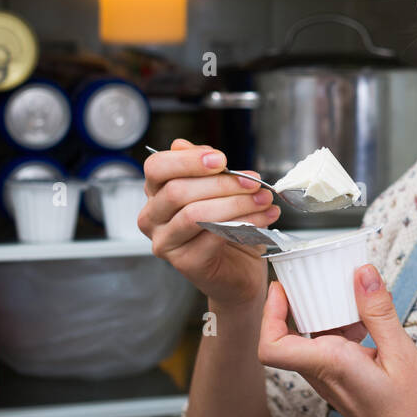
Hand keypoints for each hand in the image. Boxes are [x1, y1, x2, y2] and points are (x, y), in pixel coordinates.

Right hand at [139, 138, 280, 309]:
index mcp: (156, 194)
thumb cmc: (227, 228)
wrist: (239, 272)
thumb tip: (183, 145)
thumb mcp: (219, 191)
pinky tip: (263, 219)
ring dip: (237, 203)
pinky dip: (243, 224)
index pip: (156, 167)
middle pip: (178, 190)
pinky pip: (212, 236)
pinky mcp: (184, 263)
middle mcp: (152, 218)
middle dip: (223, 183)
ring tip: (264, 200)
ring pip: (195, 214)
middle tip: (254, 182)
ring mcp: (164, 243)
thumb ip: (202, 168)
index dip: (188, 160)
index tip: (221, 159)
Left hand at [257, 264, 416, 416]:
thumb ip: (379, 313)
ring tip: (343, 291)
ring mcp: (335, 384)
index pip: (273, 347)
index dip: (268, 315)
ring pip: (312, 344)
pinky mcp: (347, 386)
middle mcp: (326, 377)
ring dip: (321, 316)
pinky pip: (332, 353)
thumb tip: (363, 275)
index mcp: (332, 367)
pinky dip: (342, 330)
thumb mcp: (404, 356)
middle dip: (296, 304)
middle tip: (312, 277)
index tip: (280, 288)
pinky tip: (367, 320)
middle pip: (289, 338)